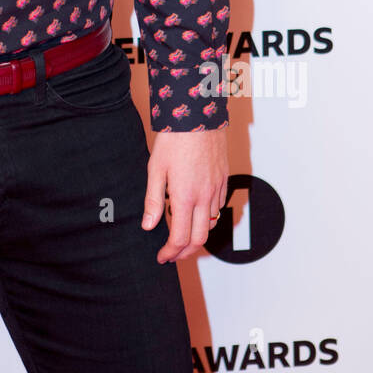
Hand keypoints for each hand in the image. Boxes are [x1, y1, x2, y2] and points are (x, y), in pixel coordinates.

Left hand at [142, 128, 228, 262]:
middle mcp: (204, 197)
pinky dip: (207, 216)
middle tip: (172, 254)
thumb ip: (152, 200)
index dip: (171, 252)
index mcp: (184, 197)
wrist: (198, 115)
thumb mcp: (155, 169)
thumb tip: (148, 226)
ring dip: (197, 234)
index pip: (180, 237)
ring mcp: (217, 188)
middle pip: (200, 238)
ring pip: (211, 223)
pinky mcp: (224, 179)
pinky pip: (218, 206)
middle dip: (186, 252)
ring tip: (181, 232)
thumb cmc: (173, 139)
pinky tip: (195, 211)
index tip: (162, 257)